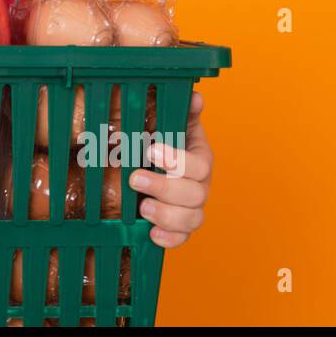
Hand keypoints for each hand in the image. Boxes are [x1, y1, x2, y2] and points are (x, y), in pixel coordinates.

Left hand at [128, 89, 211, 247]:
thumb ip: (183, 111)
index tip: (152, 150)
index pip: (200, 164)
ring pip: (192, 219)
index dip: (177, 160)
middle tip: (135, 179)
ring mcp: (191, 208)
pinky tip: (151, 233)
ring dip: (166, 215)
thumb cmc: (163, 143)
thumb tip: (196, 97)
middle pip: (195, 194)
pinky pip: (182, 239)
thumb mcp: (171, 124)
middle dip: (165, 188)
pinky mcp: (179, 227)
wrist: (154, 166)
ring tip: (142, 208)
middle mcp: (200, 185)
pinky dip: (169, 239)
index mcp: (199, 159)